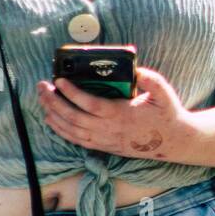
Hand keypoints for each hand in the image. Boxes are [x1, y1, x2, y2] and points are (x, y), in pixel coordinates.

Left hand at [37, 66, 195, 161]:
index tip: (59, 81)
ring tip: (42, 99)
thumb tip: (138, 69)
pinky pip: (77, 140)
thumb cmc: (166, 114)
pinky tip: (50, 120)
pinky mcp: (104, 147)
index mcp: (122, 114)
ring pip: (72, 130)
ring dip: (53, 115)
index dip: (72, 94)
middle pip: (74, 118)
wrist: (173, 141)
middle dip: (54, 102)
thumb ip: (152, 80)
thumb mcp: (164, 94)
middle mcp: (109, 130)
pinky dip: (61, 131)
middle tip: (41, 87)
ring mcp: (105, 140)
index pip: (91, 104)